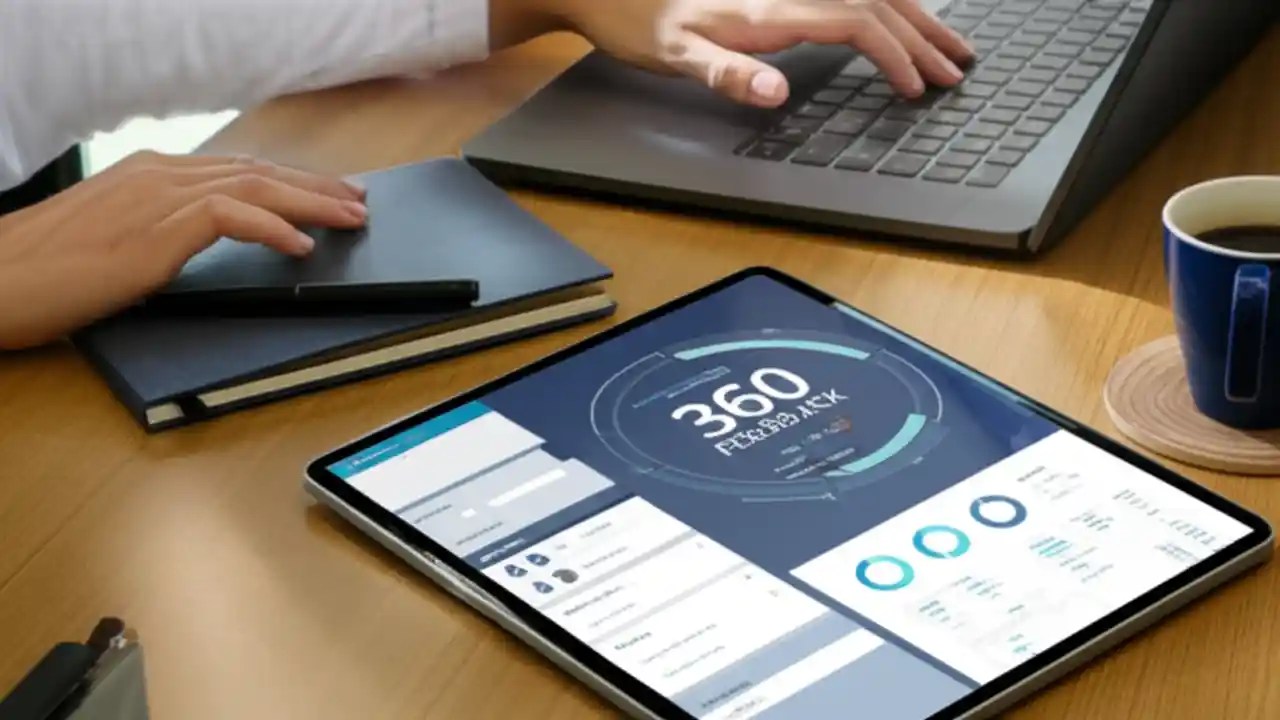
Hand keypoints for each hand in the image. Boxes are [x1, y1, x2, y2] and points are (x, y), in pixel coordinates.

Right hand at [0, 151, 366, 349]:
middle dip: (315, 188)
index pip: (238, 169)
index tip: (330, 193)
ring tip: (351, 220)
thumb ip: (163, 234)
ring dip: (311, 204)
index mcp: (149, 173)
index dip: (291, 181)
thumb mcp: (117, 241)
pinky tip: (302, 245)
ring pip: (254, 188)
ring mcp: (155, 197)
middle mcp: (158, 174)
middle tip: (359, 202)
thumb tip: (202, 248)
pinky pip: (230, 217)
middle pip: (257, 172)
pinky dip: (273, 228)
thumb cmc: (46, 270)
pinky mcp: (153, 229)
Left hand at [529, 0, 972, 106]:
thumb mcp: (676, 56)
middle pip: (877, 2)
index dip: (894, 54)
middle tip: (959, 70)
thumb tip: (777, 91)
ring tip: (952, 45)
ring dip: (916, 16)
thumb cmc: (641, 23)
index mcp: (774, 8)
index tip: (917, 87)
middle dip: (923, 36)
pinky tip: (902, 16)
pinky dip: (889, 4)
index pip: (856, 23)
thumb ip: (727, 73)